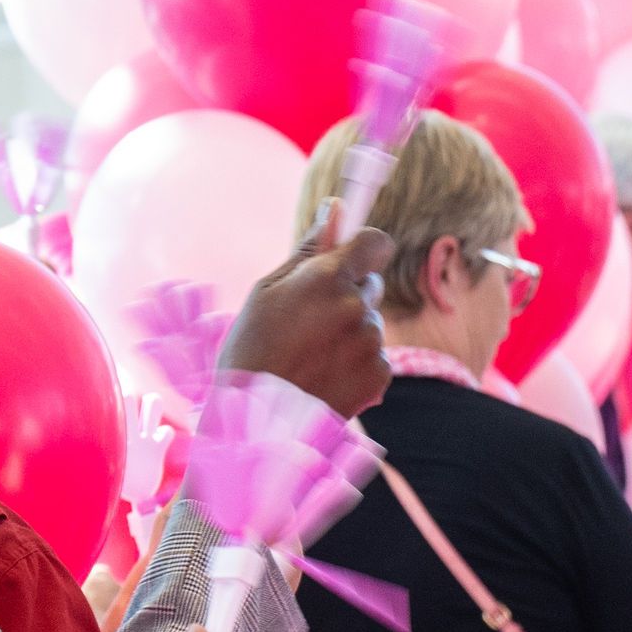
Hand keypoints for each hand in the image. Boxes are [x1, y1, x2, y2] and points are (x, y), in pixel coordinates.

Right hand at [222, 226, 396, 417]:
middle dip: (348, 296)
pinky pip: (377, 357)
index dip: (364, 248)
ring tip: (312, 357)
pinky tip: (326, 376)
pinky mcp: (380, 375)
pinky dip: (358, 363)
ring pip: (370, 324)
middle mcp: (357, 306)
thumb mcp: (267, 291)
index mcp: (328, 278)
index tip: (349, 259)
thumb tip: (337, 209)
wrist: (257, 422)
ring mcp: (371, 342)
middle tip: (309, 324)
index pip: (375, 242)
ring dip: (351, 333)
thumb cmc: (251, 349)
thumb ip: (309, 249)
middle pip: (370, 285)